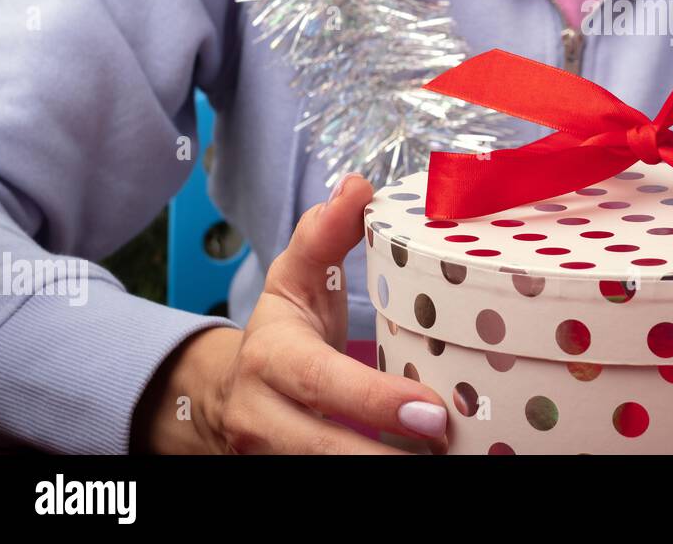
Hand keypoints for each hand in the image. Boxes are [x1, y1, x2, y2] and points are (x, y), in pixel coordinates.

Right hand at [132, 175, 448, 453]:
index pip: (321, 382)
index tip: (434, 411)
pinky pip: (328, 486)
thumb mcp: (295, 278)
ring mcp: (269, 458)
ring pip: (324, 476)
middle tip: (447, 442)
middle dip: (385, 455)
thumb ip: (325, 234)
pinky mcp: (283, 478)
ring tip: (445, 462)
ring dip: (385, 471)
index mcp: (271, 359)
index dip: (375, 401)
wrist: (225, 397)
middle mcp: (262, 418)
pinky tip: (421, 467)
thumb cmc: (283, 332)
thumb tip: (357, 186)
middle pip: (322, 448)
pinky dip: (373, 477)